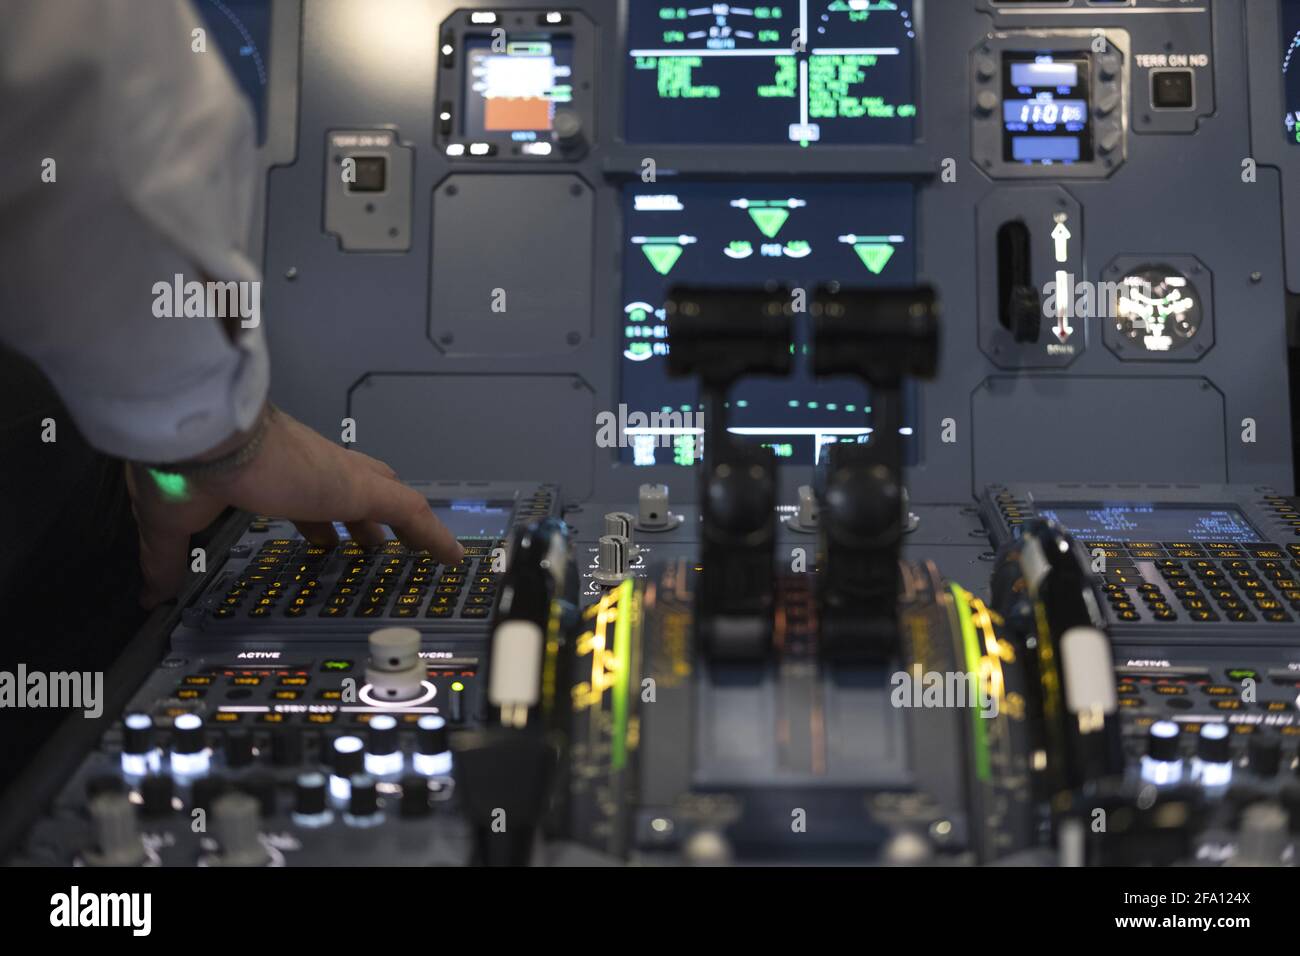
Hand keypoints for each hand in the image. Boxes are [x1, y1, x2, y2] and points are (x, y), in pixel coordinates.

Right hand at [125, 406, 462, 607]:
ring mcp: (338, 475)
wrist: (200, 435)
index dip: (317, 522)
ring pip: (386, 497)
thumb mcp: (174, 522)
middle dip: (363, 521)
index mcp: (269, 473)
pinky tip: (452, 556)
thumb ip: (167, 559)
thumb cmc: (184, 463)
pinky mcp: (358, 485)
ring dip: (401, 527)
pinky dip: (433, 534)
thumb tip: (151, 591)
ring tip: (420, 551)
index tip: (320, 539)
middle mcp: (310, 468)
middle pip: (354, 491)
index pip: (306, 497)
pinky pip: (411, 511)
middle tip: (371, 544)